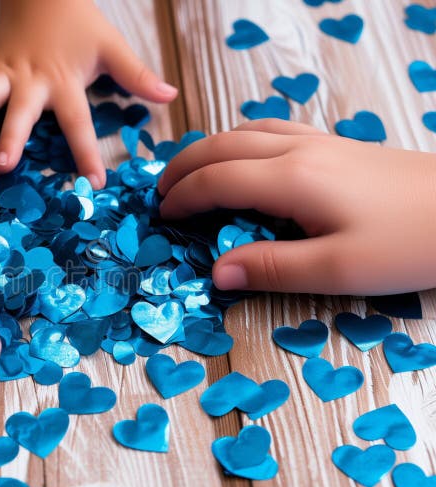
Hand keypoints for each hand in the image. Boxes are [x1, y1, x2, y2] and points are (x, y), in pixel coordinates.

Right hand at [0, 0, 176, 187]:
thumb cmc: (78, 26)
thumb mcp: (110, 47)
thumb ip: (137, 75)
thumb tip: (170, 97)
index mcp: (61, 80)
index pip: (78, 121)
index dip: (86, 152)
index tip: (93, 183)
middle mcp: (27, 79)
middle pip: (18, 110)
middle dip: (10, 137)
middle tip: (3, 166)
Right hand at [158, 119, 435, 294]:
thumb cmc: (409, 243)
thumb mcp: (337, 270)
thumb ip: (270, 268)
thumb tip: (214, 273)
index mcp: (291, 180)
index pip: (216, 180)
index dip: (182, 198)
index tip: (162, 219)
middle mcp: (298, 151)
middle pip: (222, 146)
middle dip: (184, 167)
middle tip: (160, 192)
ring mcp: (319, 142)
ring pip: (246, 131)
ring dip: (209, 149)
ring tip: (189, 172)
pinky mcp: (337, 145)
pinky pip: (271, 130)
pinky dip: (240, 140)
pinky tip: (244, 155)